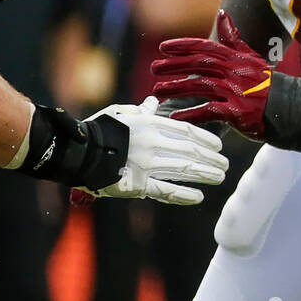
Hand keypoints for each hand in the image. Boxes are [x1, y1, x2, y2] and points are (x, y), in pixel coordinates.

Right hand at [73, 96, 228, 204]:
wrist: (75, 152)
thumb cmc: (97, 130)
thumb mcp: (120, 113)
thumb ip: (141, 111)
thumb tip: (153, 104)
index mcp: (150, 124)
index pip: (186, 131)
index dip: (205, 139)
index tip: (218, 146)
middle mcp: (152, 144)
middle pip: (190, 151)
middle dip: (210, 159)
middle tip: (225, 164)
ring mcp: (146, 165)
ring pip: (184, 170)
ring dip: (205, 174)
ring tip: (219, 177)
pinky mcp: (137, 185)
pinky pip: (166, 191)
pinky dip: (184, 194)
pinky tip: (198, 196)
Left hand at [149, 10, 270, 136]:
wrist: (286, 106)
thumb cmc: (264, 82)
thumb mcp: (250, 56)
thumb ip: (232, 38)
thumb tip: (222, 13)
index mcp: (236, 58)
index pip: (206, 47)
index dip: (184, 46)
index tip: (163, 47)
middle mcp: (234, 72)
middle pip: (199, 65)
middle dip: (174, 65)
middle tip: (154, 68)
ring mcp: (236, 91)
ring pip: (200, 86)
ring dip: (176, 88)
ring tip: (157, 91)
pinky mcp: (237, 112)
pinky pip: (209, 111)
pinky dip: (191, 114)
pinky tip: (175, 115)